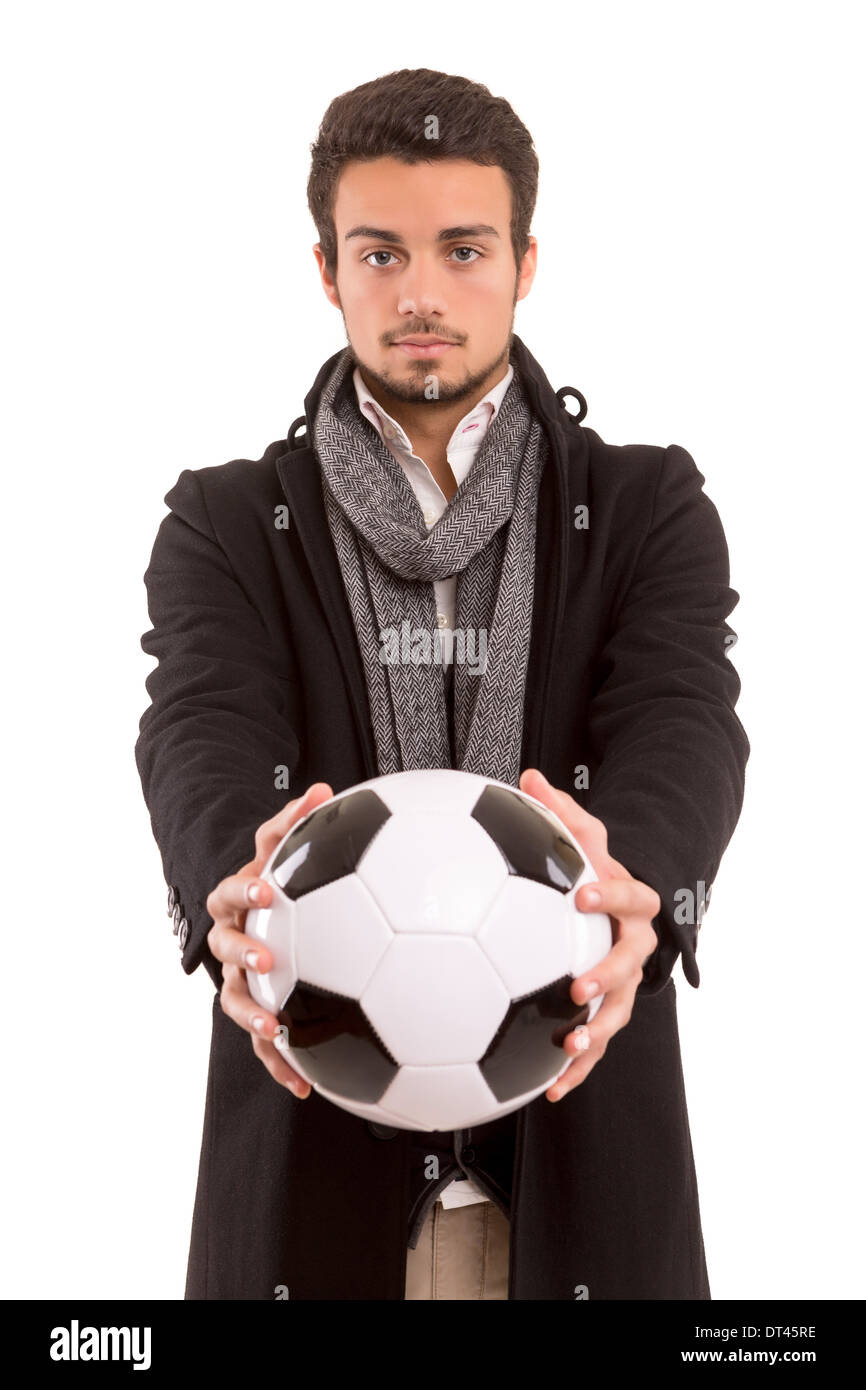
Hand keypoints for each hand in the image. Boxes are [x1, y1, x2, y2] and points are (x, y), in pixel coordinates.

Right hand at [206, 783, 333, 1096]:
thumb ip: (298, 822)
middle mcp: (232, 937)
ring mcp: (239, 977)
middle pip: (224, 946)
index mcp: (241, 898)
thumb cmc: (280, 881)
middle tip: (267, 960)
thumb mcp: (284, 850)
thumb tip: (321, 787)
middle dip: (243, 953)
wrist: (257, 918)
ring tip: (274, 1030)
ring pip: (234, 999)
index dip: (247, 888)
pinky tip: (304, 1087)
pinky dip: (279, 1063)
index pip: (235, 888)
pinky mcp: (254, 1011)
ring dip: (251, 1015)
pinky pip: (261, 1042)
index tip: (268, 888)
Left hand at [518, 768, 659, 1102]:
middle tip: (577, 988)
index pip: (629, 895)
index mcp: (629, 901)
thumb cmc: (592, 871)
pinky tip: (551, 1089)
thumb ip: (557, 811)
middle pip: (631, 964)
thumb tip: (528, 776)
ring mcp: (624, 984)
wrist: (615, 911)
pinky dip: (576, 1068)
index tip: (584, 895)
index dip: (610, 895)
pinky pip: (595, 1046)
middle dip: (608, 977)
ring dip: (597, 1033)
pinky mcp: (606, 1014)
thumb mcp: (580, 839)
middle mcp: (633, 946)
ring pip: (620, 1012)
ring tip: (570, 1047)